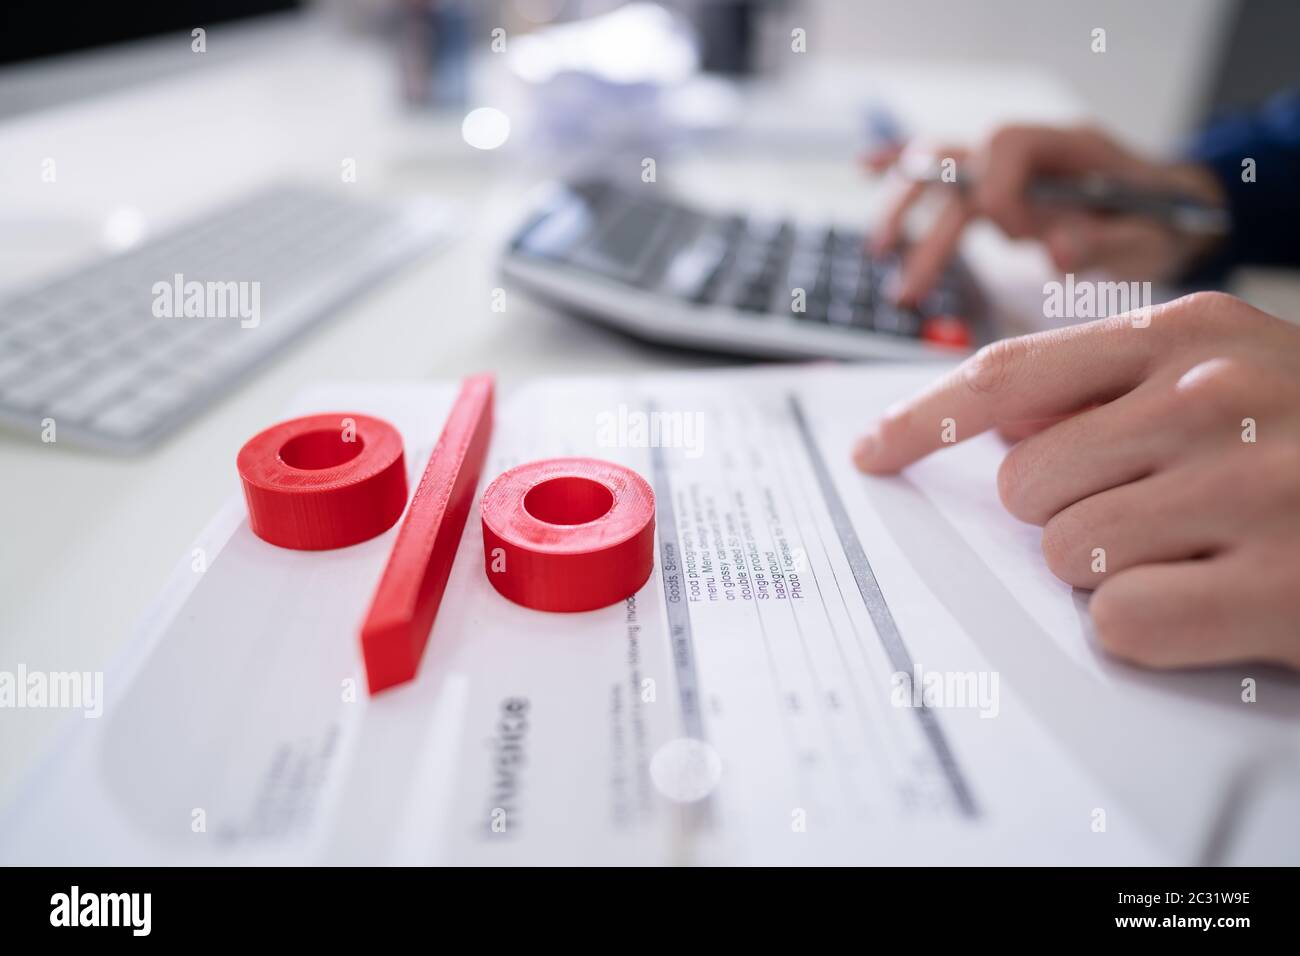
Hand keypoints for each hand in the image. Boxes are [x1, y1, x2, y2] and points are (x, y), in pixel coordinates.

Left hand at [852, 292, 1299, 670]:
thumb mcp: (1233, 374)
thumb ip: (1111, 385)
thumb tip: (992, 416)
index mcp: (1194, 334)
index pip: (1009, 374)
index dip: (925, 418)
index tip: (876, 448)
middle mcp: (1218, 397)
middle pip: (1027, 483)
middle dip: (1069, 513)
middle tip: (1157, 513)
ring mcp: (1254, 489)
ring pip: (1069, 555)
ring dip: (1118, 568)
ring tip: (1206, 550)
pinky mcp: (1282, 586)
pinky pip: (1121, 622)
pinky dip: (1156, 628)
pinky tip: (1222, 602)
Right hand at [867, 125, 1225, 305]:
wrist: (1173, 209)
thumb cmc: (1163, 222)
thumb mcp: (1148, 238)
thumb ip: (1104, 243)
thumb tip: (1057, 256)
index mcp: (1068, 145)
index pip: (1005, 151)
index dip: (1000, 198)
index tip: (1018, 242)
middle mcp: (1028, 148)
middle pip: (956, 168)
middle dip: (929, 231)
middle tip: (908, 291)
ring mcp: (1008, 164)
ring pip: (938, 166)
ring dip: (903, 206)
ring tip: (880, 252)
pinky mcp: (997, 183)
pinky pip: (943, 166)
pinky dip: (901, 164)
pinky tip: (864, 169)